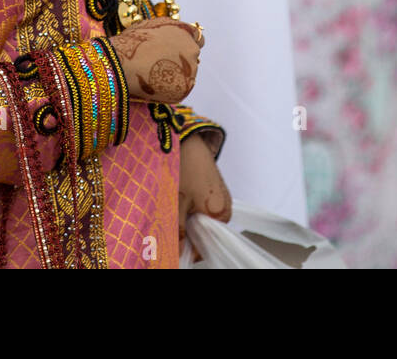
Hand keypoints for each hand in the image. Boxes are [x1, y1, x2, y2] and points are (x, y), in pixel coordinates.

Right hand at [108, 16, 203, 103]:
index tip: (180, 51)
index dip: (188, 45)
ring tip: (152, 76)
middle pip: (192, 57)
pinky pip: (179, 89)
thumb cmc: (131, 42)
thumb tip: (166, 37)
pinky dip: (169, 90)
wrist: (124, 61)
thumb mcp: (151, 26)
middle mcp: (192, 49)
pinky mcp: (185, 88)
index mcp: (185, 31)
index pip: (198, 39)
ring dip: (175, 76)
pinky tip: (154, 86)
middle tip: (163, 66)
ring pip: (186, 75)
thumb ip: (166, 31)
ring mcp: (190, 70)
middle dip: (181, 61)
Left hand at [178, 132, 231, 254]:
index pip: (205, 246)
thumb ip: (177, 230)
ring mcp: (223, 201)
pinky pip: (206, 212)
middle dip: (187, 236)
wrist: (190, 143)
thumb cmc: (185, 170)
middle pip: (206, 235)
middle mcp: (226, 209)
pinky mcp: (218, 193)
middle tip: (170, 226)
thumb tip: (175, 253)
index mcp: (219, 214)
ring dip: (189, 223)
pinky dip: (193, 212)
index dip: (187, 249)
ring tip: (175, 210)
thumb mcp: (177, 203)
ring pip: (204, 223)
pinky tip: (182, 202)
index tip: (172, 246)